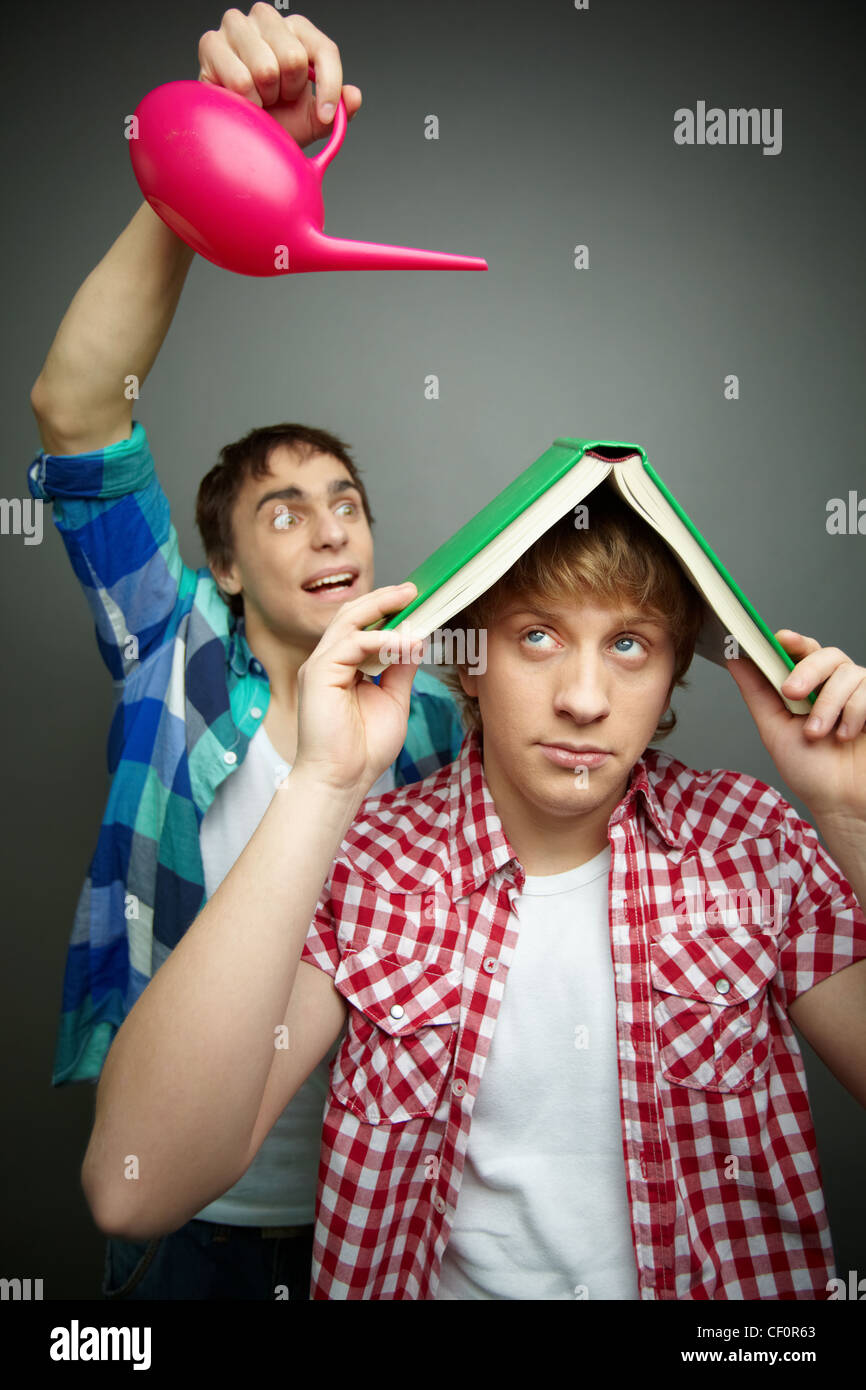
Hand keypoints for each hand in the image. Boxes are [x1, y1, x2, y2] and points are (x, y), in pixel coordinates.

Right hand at [198, 5, 362, 148]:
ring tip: (260, 96)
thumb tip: (353, 96)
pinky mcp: (211, 43)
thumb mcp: (313, 118)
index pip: (324, 50)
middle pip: (294, 58)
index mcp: (296, 30)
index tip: (326, 114)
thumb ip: (340, 108)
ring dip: (265, 95)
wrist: (241, 131)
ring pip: (266, 68)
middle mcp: (267, 20)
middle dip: (289, 91)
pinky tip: (242, 99)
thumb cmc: (275, 118)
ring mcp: (237, 26)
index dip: (329, 87)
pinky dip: (246, 101)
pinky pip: (241, 80)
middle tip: (279, 98)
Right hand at [292, 583, 419, 800]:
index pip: (363, 626)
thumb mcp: (393, 700)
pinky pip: (351, 644)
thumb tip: (415, 640)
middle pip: (352, 615)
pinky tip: (403, 642)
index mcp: (343, 667)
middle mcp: (328, 661)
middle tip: (413, 590)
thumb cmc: (364, 748)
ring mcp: (320, 665)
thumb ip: (401, 669)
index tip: (416, 601)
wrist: (342, 779)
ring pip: (349, 621)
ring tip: (410, 601)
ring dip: (381, 609)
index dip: (387, 611)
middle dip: (384, 599)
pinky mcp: (318, 673)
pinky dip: (379, 639)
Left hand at [727, 629, 865, 820]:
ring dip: (828, 704)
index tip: (780, 639)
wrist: (843, 804)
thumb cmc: (812, 772)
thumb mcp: (775, 730)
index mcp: (810, 688)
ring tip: (818, 733)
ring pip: (848, 673)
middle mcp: (837, 686)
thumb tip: (735, 658)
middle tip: (792, 693)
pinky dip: (854, 713)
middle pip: (827, 654)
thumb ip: (757, 692)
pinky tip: (845, 736)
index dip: (793, 640)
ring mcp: (862, 695)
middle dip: (807, 671)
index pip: (803, 651)